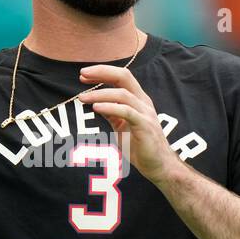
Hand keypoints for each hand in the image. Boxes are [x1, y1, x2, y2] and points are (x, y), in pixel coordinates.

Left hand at [77, 64, 180, 184]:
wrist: (157, 165)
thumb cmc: (139, 146)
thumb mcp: (120, 126)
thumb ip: (111, 113)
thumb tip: (96, 102)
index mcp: (138, 99)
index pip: (121, 77)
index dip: (102, 73)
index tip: (84, 76)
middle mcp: (143, 102)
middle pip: (124, 77)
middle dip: (102, 73)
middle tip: (82, 75)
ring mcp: (145, 113)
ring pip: (123, 94)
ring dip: (100, 94)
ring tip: (83, 97)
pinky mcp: (145, 126)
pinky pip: (127, 112)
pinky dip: (110, 107)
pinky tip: (96, 108)